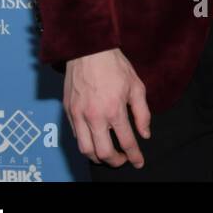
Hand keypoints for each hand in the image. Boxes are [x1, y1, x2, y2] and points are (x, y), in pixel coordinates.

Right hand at [64, 48, 150, 167]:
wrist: (89, 50)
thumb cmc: (115, 66)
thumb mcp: (137, 87)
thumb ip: (142, 113)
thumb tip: (144, 134)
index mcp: (114, 110)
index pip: (126, 142)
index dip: (134, 156)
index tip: (138, 162)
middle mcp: (94, 117)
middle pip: (103, 153)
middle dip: (115, 162)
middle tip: (123, 159)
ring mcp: (78, 115)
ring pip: (85, 150)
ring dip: (98, 157)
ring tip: (108, 154)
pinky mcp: (68, 111)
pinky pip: (75, 136)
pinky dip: (86, 143)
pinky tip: (95, 139)